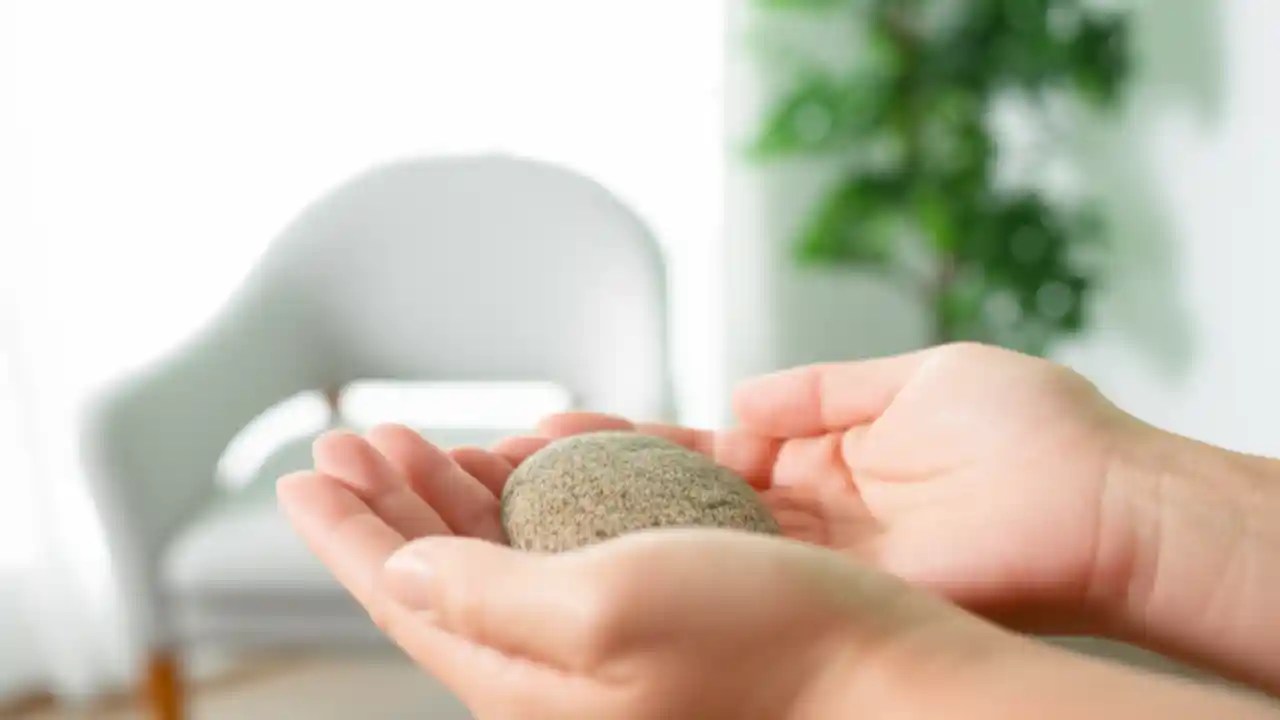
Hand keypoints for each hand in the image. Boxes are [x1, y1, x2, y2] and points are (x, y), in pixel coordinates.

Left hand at [277, 458, 996, 718]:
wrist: (884, 676)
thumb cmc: (766, 644)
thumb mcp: (609, 611)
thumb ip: (488, 598)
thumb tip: (396, 578)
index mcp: (525, 678)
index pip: (400, 599)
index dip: (342, 533)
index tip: (297, 471)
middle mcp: (552, 670)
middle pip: (436, 578)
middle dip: (385, 502)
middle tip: (352, 435)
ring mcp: (600, 645)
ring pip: (490, 563)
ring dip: (444, 498)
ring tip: (411, 441)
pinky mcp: (644, 614)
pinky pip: (551, 556)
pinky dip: (517, 504)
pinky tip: (516, 468)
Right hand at [504, 343, 1139, 631]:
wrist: (1102, 502)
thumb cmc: (1029, 432)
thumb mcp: (912, 378)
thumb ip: (819, 391)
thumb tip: (738, 396)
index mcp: (810, 458)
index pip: (681, 452)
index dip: (606, 444)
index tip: (535, 429)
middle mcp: (791, 517)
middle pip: (656, 503)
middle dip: (566, 487)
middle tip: (474, 467)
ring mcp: (800, 562)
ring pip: (670, 545)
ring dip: (582, 526)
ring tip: (484, 501)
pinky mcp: (820, 596)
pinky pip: (722, 578)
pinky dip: (645, 564)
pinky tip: (569, 550)